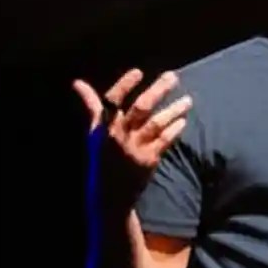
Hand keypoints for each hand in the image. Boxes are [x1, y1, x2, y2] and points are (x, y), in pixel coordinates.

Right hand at [72, 68, 192, 172]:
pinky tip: (183, 121)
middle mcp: (119, 136)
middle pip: (141, 108)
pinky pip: (164, 141)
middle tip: (173, 76)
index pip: (112, 101)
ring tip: (188, 100)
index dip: (124, 85)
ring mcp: (135, 148)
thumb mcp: (93, 133)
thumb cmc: (101, 159)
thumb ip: (92, 106)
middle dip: (158, 90)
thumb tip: (78, 83)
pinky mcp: (148, 160)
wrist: (110, 195)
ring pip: (156, 123)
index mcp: (103, 127)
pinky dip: (174, 130)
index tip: (138, 72)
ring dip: (173, 110)